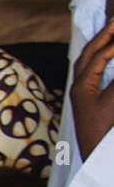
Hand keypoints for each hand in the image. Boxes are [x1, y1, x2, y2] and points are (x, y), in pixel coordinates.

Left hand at [71, 16, 113, 161]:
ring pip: (85, 62)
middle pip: (88, 54)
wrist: (94, 154)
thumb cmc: (102, 129)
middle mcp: (77, 87)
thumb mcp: (113, 100)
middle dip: (103, 36)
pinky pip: (89, 72)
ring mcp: (80, 93)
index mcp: (82, 85)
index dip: (113, 42)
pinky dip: (98, 59)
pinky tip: (104, 56)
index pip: (98, 55)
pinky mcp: (85, 100)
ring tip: (110, 32)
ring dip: (98, 46)